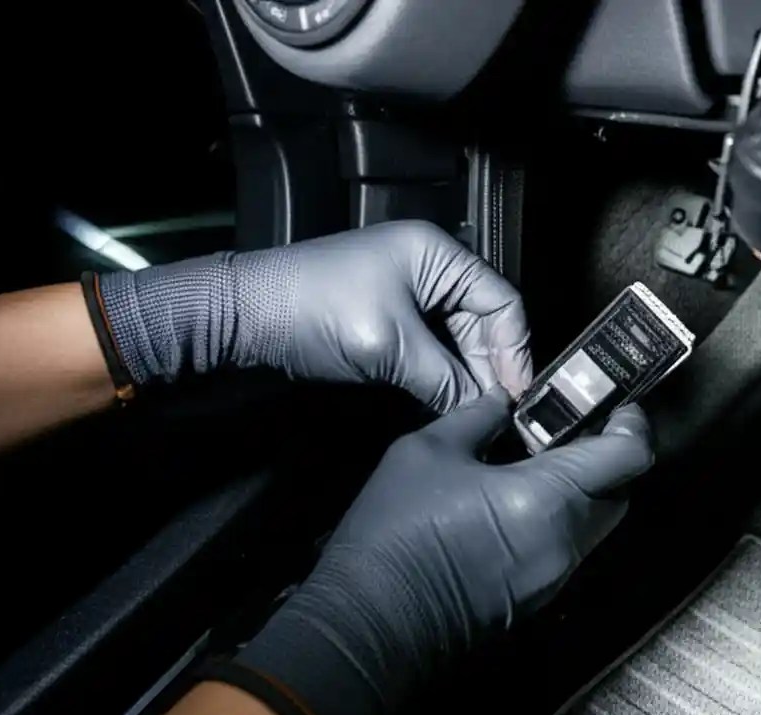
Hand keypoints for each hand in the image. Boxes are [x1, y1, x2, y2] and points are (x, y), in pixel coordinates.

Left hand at [98, 221, 531, 411]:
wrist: (243, 318)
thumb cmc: (311, 311)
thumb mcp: (389, 347)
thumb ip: (444, 379)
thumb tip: (481, 410)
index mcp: (436, 254)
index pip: (502, 300)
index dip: (515, 349)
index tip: (518, 394)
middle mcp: (428, 269)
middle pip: (483, 322)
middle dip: (491, 366)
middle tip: (499, 412)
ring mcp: (406, 295)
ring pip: (457, 340)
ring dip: (466, 376)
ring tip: (475, 414)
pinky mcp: (387, 321)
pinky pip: (430, 348)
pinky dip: (441, 375)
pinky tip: (447, 403)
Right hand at [236, 388, 653, 714]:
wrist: (374, 619)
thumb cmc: (399, 530)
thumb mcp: (429, 450)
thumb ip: (478, 417)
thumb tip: (504, 400)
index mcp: (551, 496)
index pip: (631, 456)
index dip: (633, 423)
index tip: (615, 405)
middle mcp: (567, 539)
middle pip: (621, 492)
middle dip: (607, 457)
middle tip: (570, 429)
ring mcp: (555, 574)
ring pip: (595, 524)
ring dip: (581, 490)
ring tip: (535, 462)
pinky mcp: (536, 596)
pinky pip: (567, 548)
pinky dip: (558, 518)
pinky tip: (513, 501)